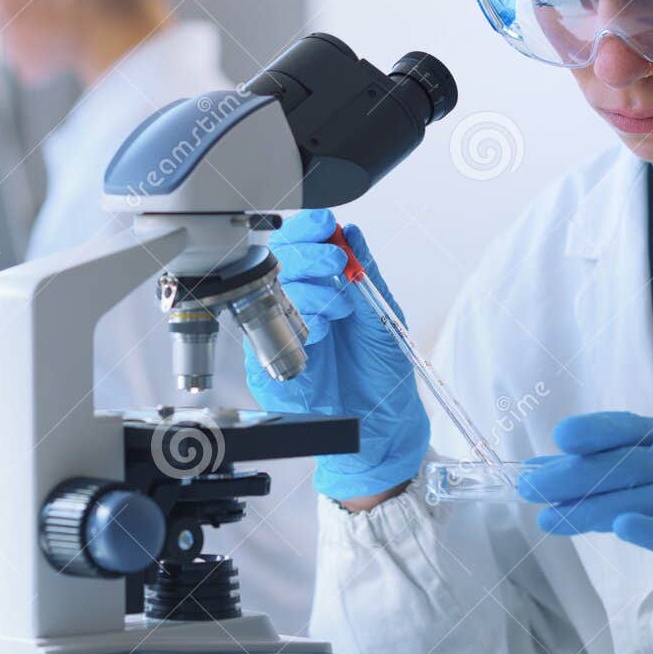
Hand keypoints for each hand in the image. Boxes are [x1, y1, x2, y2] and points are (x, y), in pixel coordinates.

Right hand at [244, 208, 428, 499]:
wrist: (383, 427)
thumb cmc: (380, 374)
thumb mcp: (382, 314)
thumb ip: (365, 273)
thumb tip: (350, 232)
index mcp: (320, 288)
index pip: (299, 246)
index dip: (307, 230)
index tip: (325, 225)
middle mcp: (295, 307)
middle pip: (280, 263)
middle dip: (308, 256)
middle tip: (336, 265)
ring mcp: (280, 335)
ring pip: (275, 294)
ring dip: (310, 291)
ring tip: (341, 309)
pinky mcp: (269, 367)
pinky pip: (271, 335)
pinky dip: (300, 325)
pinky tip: (323, 332)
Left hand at [520, 412, 652, 599]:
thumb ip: (611, 466)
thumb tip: (544, 469)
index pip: (626, 429)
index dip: (593, 432)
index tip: (558, 438)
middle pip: (621, 467)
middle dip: (570, 477)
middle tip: (528, 487)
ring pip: (636, 501)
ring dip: (588, 510)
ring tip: (548, 519)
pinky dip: (647, 529)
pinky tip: (617, 528)